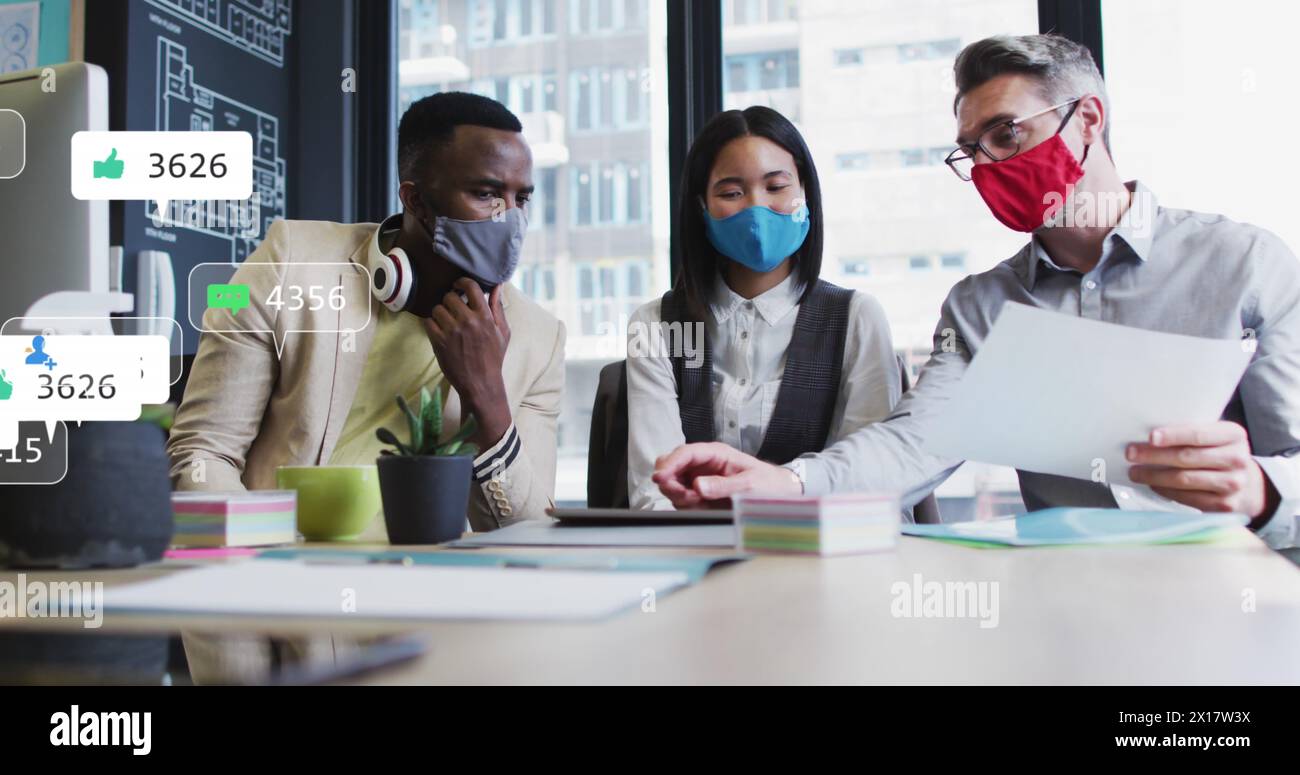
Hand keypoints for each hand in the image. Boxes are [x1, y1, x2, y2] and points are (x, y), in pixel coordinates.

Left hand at [424, 279, 511, 448]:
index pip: (471, 286)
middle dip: (450, 301)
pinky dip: (431, 324)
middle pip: (450, 296)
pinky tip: (438, 330)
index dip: (462, 282)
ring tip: (445, 322)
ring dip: (440, 313)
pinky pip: (428, 322)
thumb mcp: (503, 332)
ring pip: (437, 308)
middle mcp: (468, 321)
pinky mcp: (439, 342)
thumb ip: (498, 307)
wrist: (480, 383)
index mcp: (485, 317)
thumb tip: (498, 286)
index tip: (458, 285)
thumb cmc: (493, 357)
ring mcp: (452, 331)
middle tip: (452, 310)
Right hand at [652, 442, 799, 508]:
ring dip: (678, 495)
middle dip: (671, 482)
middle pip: (671, 465)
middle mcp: (703, 463)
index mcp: (715, 453)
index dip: (669, 464)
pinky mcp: (698, 492)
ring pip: (672, 483)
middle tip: (686, 497)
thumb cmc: (767, 484)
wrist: (778, 493)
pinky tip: (700, 506)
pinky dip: (684, 504)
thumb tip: (697, 486)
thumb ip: (723, 485)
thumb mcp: (749, 485)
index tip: (659, 478)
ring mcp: (699, 477)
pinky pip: (680, 497)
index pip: (685, 453)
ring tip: (699, 503)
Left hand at [1126, 421, 1275, 517]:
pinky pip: (1188, 498)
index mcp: (1234, 435)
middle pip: (1187, 457)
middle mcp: (1237, 459)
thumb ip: (1191, 433)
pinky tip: (1153, 485)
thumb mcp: (1215, 437)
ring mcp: (1233, 484)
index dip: (1173, 435)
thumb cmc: (1219, 454)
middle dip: (1154, 456)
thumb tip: (1149, 436)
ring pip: (1184, 479)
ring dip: (1154, 476)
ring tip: (1135, 472)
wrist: (1249, 485)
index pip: (1198, 434)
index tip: (1150, 437)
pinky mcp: (1225, 506)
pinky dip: (1166, 491)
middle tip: (1130, 454)